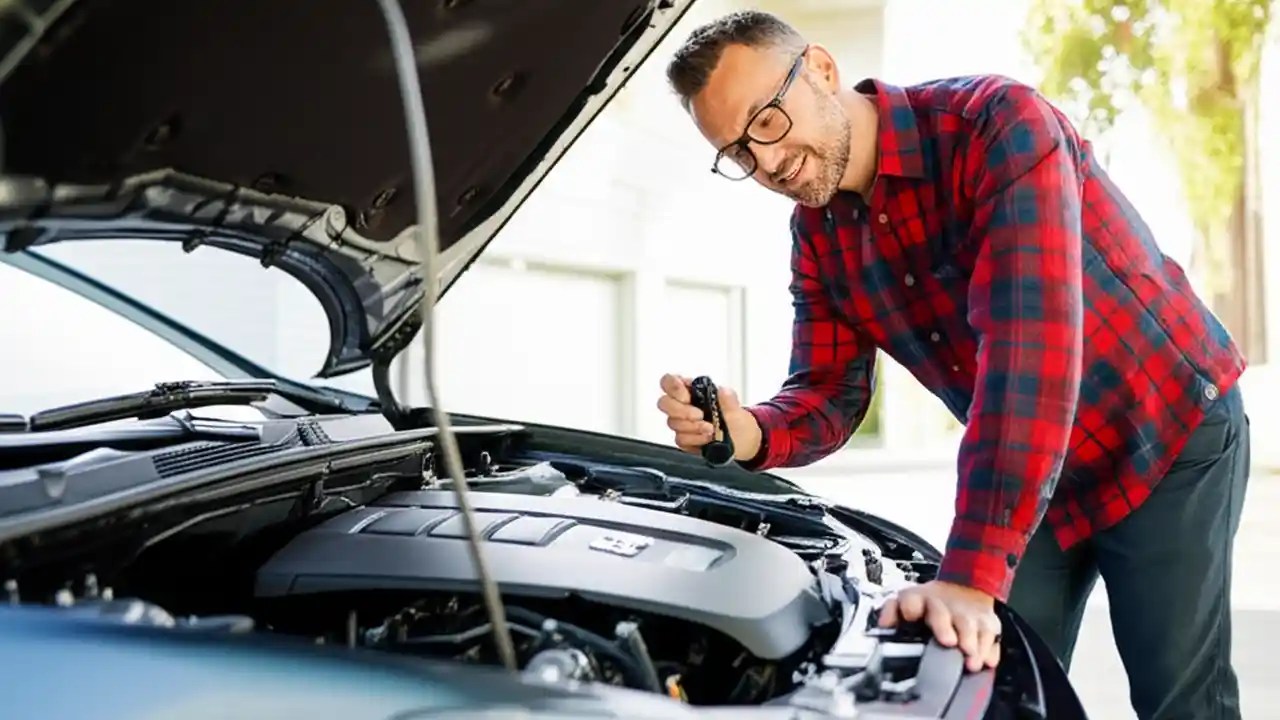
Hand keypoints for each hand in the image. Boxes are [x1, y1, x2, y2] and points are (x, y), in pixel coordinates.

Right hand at [657, 374, 761, 461]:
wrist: (740, 441)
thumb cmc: (735, 420)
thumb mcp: (736, 408)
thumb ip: (729, 399)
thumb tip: (723, 391)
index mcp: (691, 390)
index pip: (669, 381)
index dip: (673, 388)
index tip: (687, 397)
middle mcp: (682, 405)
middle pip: (664, 403)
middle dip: (682, 411)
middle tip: (700, 415)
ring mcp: (681, 423)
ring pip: (672, 423)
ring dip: (693, 427)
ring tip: (711, 429)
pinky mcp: (683, 438)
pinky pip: (680, 439)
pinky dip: (695, 440)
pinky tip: (707, 438)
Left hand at [878, 580, 1001, 671]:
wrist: (964, 589)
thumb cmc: (930, 604)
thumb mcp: (906, 601)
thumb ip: (892, 612)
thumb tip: (884, 625)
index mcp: (920, 600)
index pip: (912, 600)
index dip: (910, 607)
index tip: (911, 615)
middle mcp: (945, 605)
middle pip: (944, 615)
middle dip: (945, 627)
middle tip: (948, 642)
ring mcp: (969, 615)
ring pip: (972, 627)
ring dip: (972, 644)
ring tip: (971, 661)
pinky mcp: (989, 623)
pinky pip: (992, 637)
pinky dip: (989, 650)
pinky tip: (986, 661)